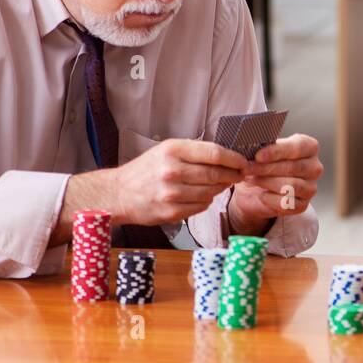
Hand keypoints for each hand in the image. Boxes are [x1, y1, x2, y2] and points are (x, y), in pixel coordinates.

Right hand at [110, 139, 246, 226]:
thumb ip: (195, 152)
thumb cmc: (146, 169)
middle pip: (216, 174)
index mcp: (173, 150)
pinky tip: (202, 196)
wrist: (119, 193)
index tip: (243, 162)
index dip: (234, 158)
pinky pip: (200, 207)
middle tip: (239, 175)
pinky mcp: (171, 212)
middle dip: (232, 175)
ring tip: (220, 184)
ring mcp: (171, 194)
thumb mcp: (167, 150)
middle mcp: (172, 171)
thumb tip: (227, 155)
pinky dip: (206, 202)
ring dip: (220, 189)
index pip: (215, 153)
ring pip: (210, 192)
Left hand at [228, 133, 321, 233]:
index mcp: (309, 147)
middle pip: (292, 167)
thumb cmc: (262, 164)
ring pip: (290, 186)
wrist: (254, 190)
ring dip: (266, 182)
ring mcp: (311, 187)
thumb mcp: (262, 151)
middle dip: (266, 168)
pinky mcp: (303, 205)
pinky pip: (287, 203)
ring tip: (251, 179)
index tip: (258, 156)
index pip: (298, 147)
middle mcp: (314, 167)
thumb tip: (254, 146)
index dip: (277, 151)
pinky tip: (261, 195)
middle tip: (247, 168)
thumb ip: (264, 147)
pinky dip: (270, 199)